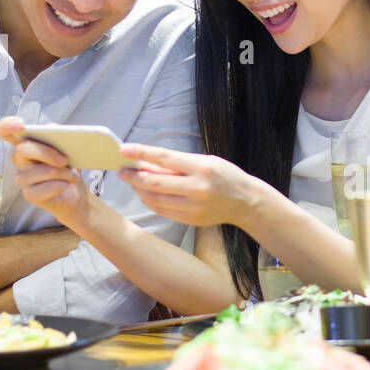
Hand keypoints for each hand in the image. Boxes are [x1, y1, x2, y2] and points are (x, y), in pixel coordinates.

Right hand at [0, 116, 90, 228]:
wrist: (74, 192)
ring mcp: (22, 178)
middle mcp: (19, 159)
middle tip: (64, 160)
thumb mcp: (66, 147)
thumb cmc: (67, 166)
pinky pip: (45, 188)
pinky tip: (66, 184)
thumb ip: (58, 134)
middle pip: (23, 149)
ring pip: (41, 171)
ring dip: (63, 173)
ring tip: (73, 176)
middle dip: (47, 153)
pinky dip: (60, 185)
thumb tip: (55, 131)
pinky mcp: (30, 194)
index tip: (20, 125)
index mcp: (26, 142)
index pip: (5, 130)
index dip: (7, 125)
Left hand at [118, 144, 262, 227]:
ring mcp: (194, 206)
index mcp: (202, 168)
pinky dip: (151, 201)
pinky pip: (162, 210)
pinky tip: (147, 194)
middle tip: (123, 171)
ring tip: (134, 182)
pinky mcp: (191, 219)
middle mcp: (197, 188)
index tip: (124, 150)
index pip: (164, 158)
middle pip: (154, 182)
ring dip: (139, 190)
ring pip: (155, 199)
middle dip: (134, 176)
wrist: (246, 202)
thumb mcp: (205, 161)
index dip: (141, 153)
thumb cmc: (225, 176)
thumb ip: (177, 163)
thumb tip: (146, 163)